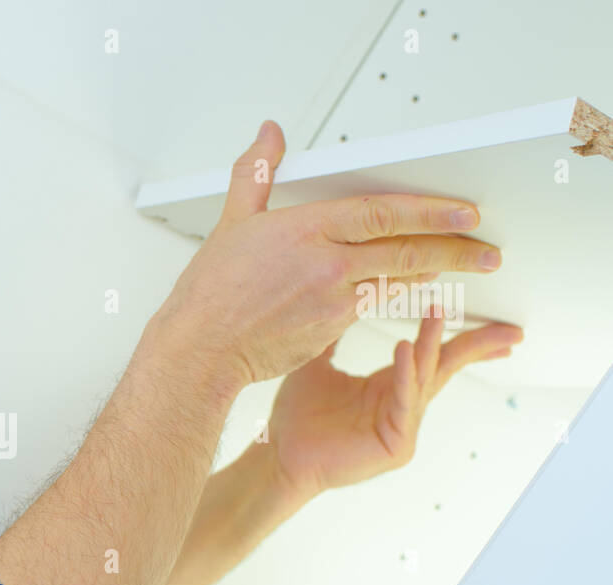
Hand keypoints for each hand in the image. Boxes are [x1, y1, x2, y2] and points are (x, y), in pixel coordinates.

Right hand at [157, 120, 502, 387]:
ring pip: (397, 281)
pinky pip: (376, 308)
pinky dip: (401, 297)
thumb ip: (256, 172)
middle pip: (405, 249)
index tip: (463, 211)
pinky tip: (415, 293)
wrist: (200, 350)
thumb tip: (269, 134)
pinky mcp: (330, 330)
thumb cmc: (211, 293)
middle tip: (485, 247)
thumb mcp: (232, 220)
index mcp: (306, 229)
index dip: (430, 210)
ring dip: (435, 274)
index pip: (383, 212)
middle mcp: (327, 264)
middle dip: (454, 247)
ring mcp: (332, 301)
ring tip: (462, 267)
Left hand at [263, 302, 524, 500]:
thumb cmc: (297, 417)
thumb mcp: (317, 365)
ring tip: (436, 311)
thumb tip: (339, 298)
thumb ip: (333, 333)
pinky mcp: (394, 444)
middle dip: (477, 346)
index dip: (463, 338)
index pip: (435, 356)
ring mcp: (401, 426)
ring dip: (430, 344)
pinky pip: (403, 401)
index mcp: (389, 386)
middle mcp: (401, 404)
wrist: (279, 456)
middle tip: (509, 328)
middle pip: (445, 367)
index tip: (496, 322)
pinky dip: (404, 374)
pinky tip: (405, 347)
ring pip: (422, 377)